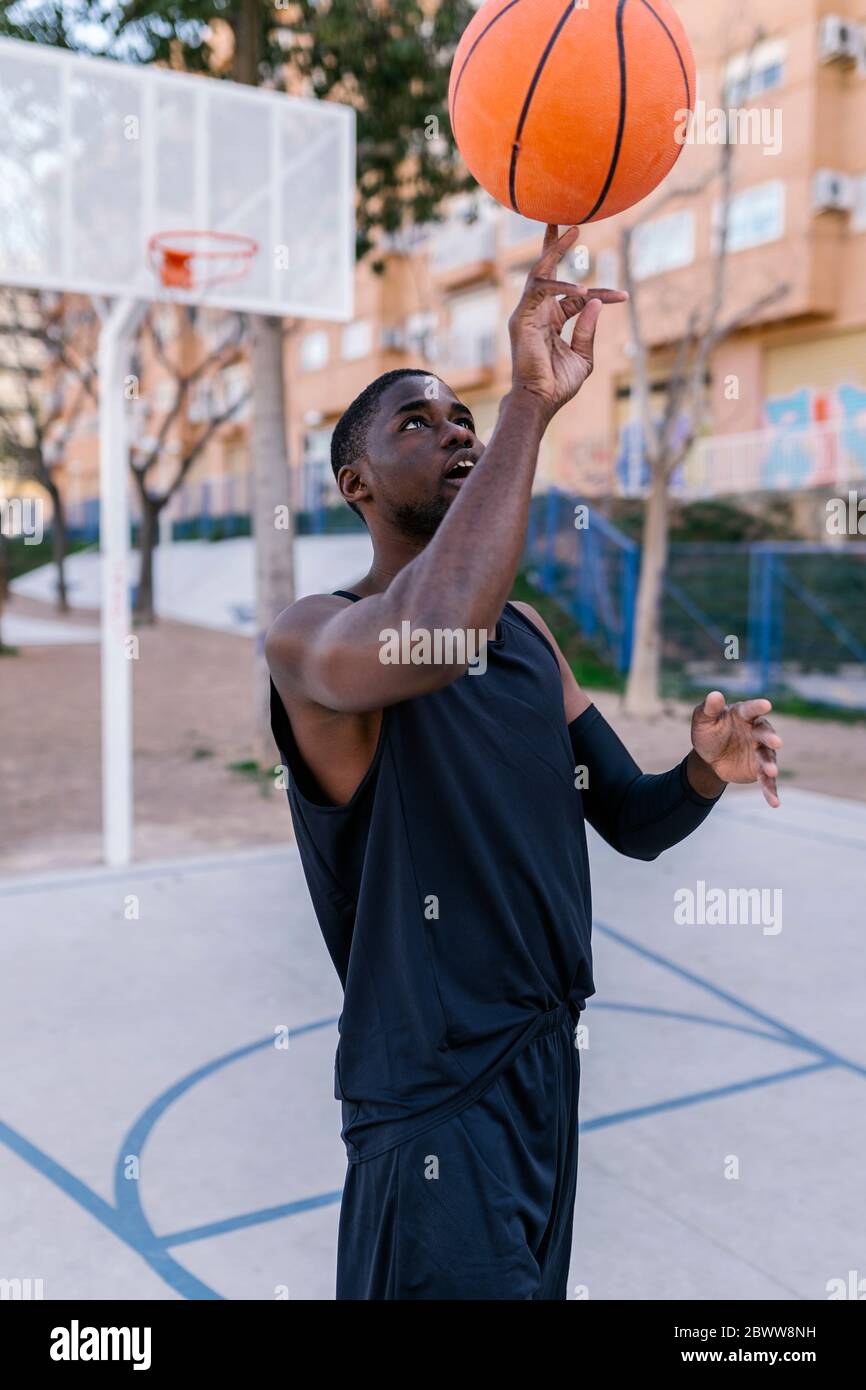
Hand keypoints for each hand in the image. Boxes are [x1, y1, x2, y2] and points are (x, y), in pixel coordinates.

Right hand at [508, 224, 628, 417]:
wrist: (541, 400)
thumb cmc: (559, 384)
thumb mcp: (583, 356)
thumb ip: (588, 329)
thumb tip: (596, 302)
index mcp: (552, 321)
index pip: (576, 298)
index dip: (600, 294)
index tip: (623, 296)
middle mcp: (538, 312)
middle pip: (546, 271)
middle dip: (556, 245)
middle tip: (570, 221)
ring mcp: (528, 313)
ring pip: (540, 272)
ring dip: (555, 249)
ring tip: (573, 229)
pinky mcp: (522, 318)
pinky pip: (541, 291)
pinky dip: (561, 287)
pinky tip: (583, 291)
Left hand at [690, 691, 782, 807]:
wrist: (709, 757)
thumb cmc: (708, 731)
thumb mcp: (703, 720)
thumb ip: (709, 708)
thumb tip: (715, 694)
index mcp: (742, 715)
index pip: (750, 710)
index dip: (757, 707)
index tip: (766, 705)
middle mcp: (755, 731)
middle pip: (765, 733)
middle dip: (770, 738)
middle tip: (776, 743)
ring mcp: (759, 750)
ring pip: (767, 757)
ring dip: (770, 764)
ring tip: (771, 772)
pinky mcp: (759, 769)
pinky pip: (766, 780)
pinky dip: (771, 790)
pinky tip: (774, 803)